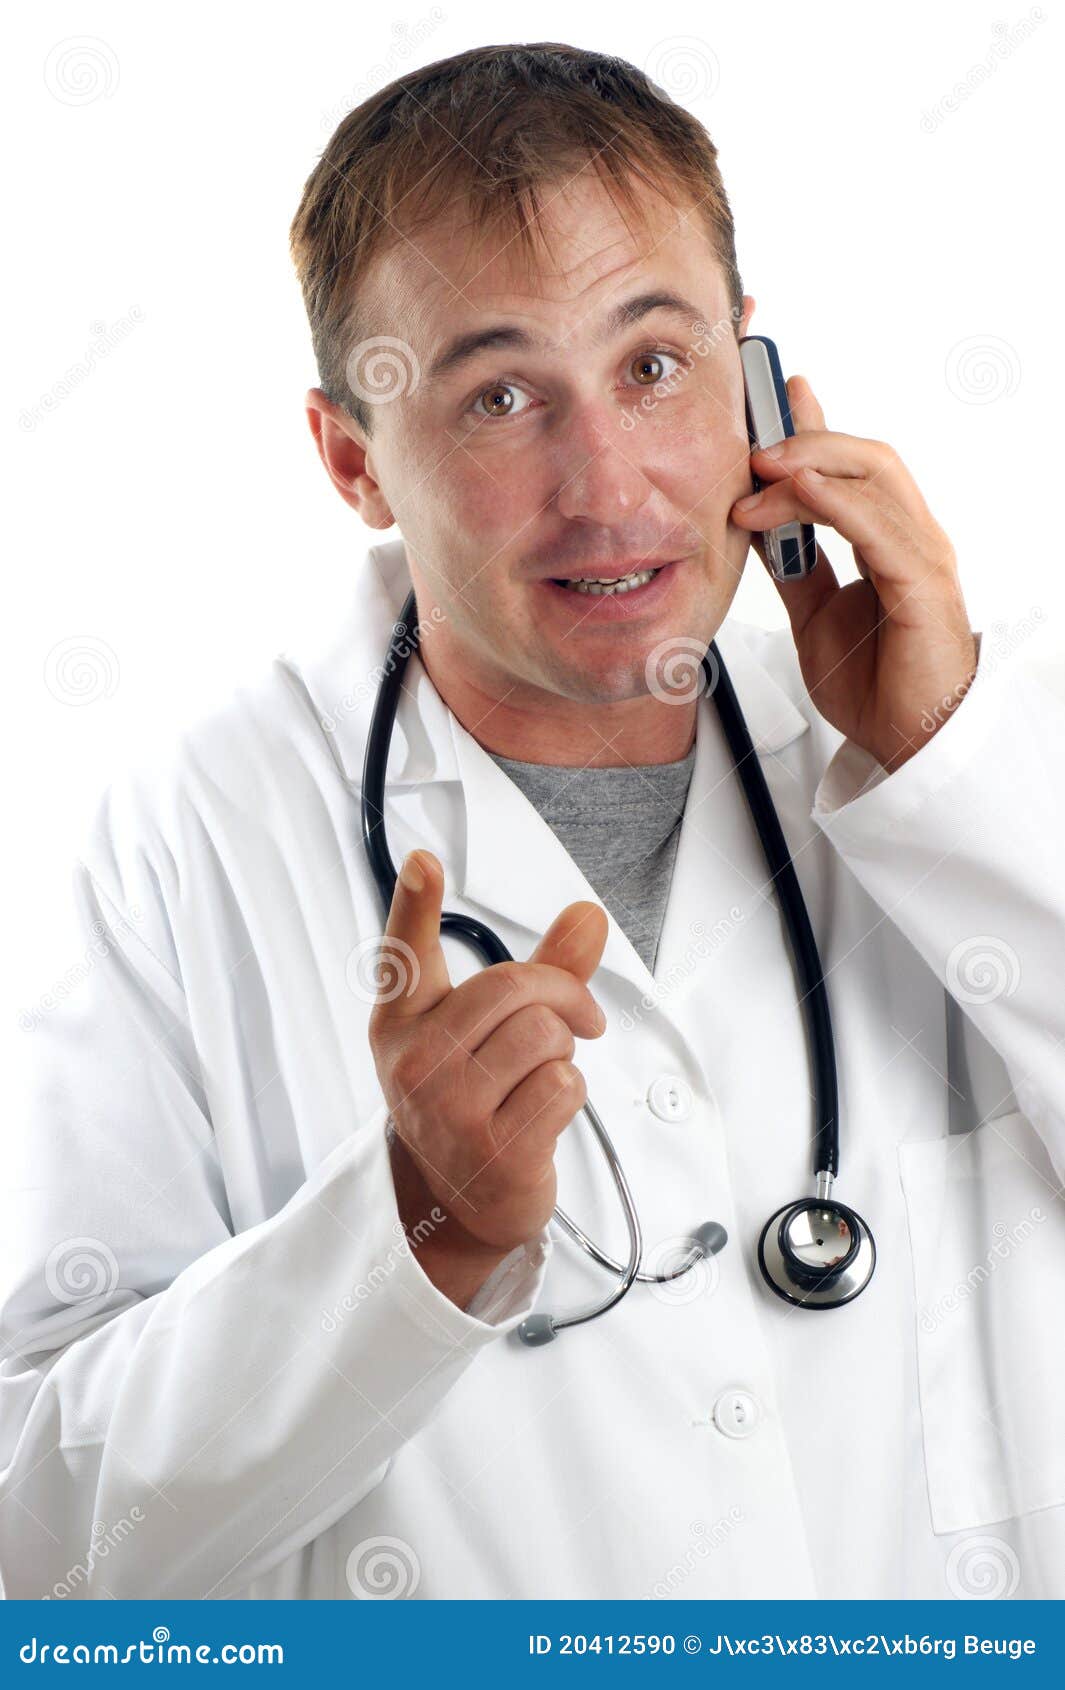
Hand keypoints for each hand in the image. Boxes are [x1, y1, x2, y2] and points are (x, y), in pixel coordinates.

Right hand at [367, 849, 608, 1307]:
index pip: (404, 954)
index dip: (414, 903)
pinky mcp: (493, 1150)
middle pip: (515, 986)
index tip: (424, 863)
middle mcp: (414, 1061)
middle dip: (565, 995)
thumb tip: (589, 914)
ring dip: (565, 1049)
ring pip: (546, 1033)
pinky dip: (570, 1092)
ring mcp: (449, 1110)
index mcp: (402, 1021)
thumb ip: (543, 968)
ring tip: (542, 1071)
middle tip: (581, 1018)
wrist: (458, 1201)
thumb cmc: (473, 1097)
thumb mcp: (489, 1029)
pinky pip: (564, 1084)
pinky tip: (542, 1112)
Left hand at [730, 376, 978, 773]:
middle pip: (867, 459)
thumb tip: (758, 526)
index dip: (816, 427)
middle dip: (808, 440)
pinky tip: (804, 491)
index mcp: (889, 539)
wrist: (904, 742)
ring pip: (873, 481)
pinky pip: (880, 529)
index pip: (853, 466)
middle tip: (753, 447)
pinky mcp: (922, 586)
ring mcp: (922, 556)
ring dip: (809, 469)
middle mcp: (911, 537)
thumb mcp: (814, 613)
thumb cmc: (873, 683)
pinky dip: (840, 503)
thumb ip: (794, 567)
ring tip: (761, 472)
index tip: (775, 397)